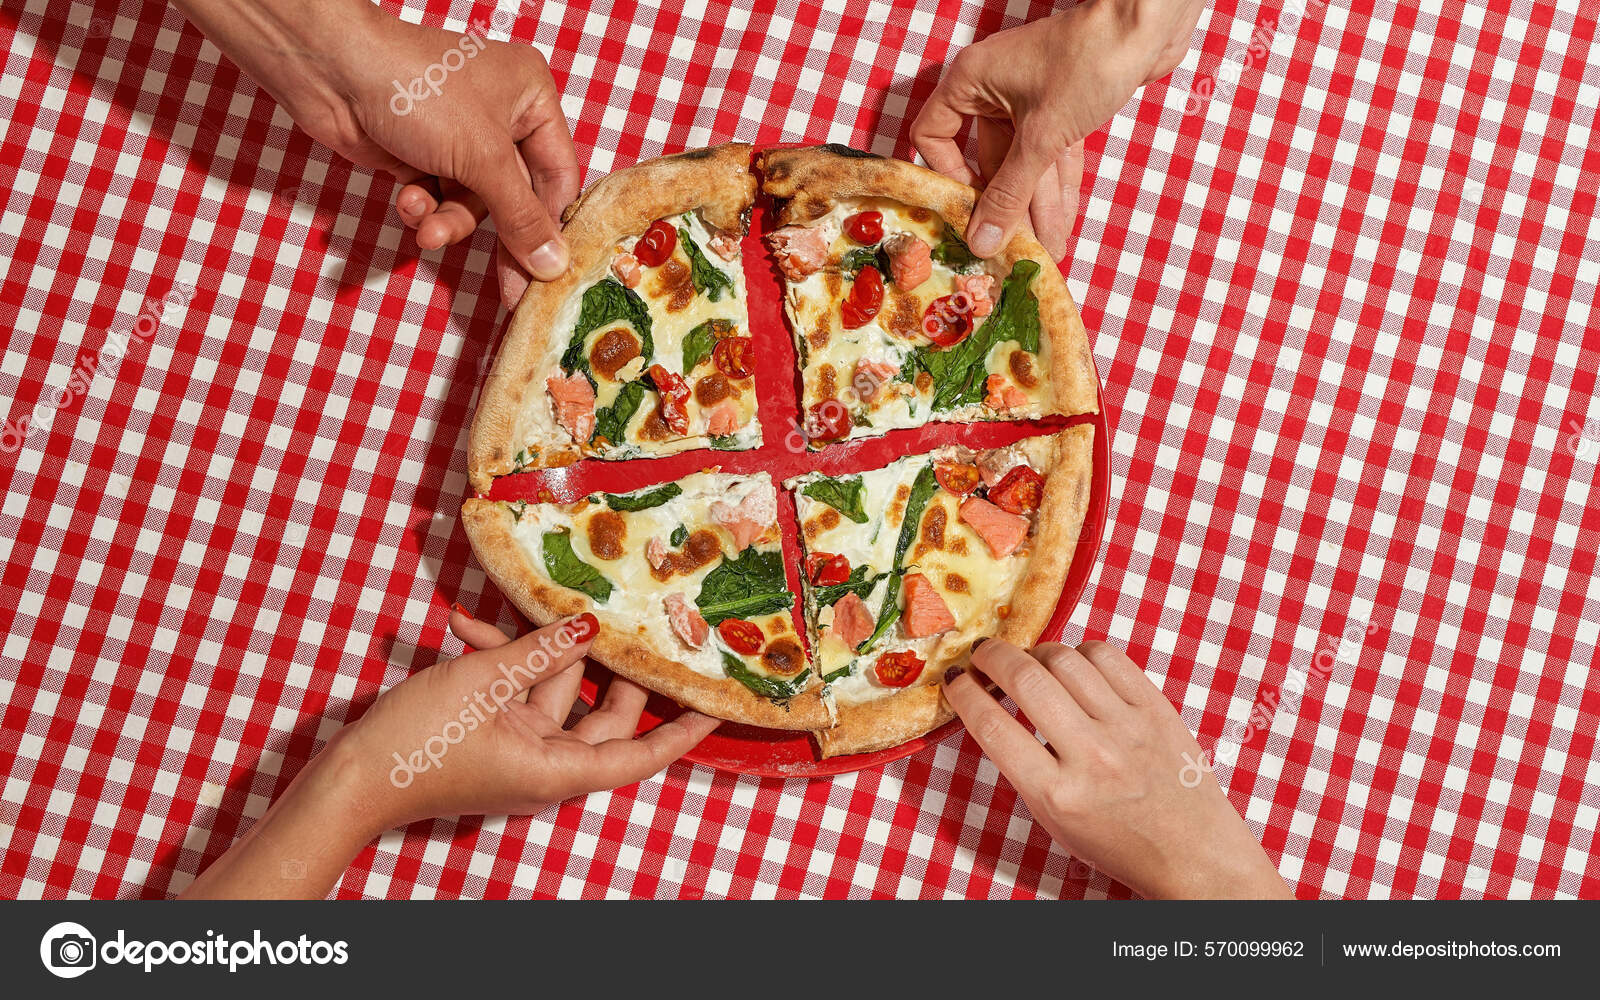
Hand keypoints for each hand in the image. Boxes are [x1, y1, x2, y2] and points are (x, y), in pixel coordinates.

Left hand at [173, 0, 582, 306]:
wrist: (332, 71)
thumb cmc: (417, 89)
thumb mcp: (483, 158)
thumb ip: (521, 216)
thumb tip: (554, 264)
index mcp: (531, 98)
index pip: (558, 175)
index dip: (552, 224)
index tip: (549, 272)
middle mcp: (501, 115)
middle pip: (516, 196)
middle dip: (500, 235)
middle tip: (509, 289)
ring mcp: (460, 135)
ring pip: (474, 203)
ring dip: (449, 220)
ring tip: (427, 228)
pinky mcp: (423, 153)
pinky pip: (440, 197)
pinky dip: (424, 205)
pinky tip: (407, 200)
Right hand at [182, 610, 716, 897]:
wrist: (349, 779)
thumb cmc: (418, 744)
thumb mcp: (485, 683)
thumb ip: (542, 650)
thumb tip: (590, 626)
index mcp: (559, 770)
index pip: (641, 752)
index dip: (684, 728)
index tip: (720, 701)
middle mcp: (547, 763)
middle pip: (605, 712)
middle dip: (614, 662)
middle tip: (637, 615)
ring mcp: (518, 749)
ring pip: (555, 690)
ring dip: (543, 645)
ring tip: (545, 596)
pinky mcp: (489, 733)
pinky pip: (513, 691)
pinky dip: (500, 658)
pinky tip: (472, 620)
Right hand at [912, 0, 1204, 259]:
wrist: (1149, 23)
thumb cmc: (1088, 59)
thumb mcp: (1042, 135)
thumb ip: (1011, 192)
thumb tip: (982, 240)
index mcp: (972, 82)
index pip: (934, 136)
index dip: (948, 176)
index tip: (968, 211)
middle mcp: (995, 90)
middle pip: (988, 160)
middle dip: (1007, 206)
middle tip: (1014, 250)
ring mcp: (1030, 99)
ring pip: (1025, 163)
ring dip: (1037, 206)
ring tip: (1046, 250)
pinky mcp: (1064, 108)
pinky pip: (1052, 156)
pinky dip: (1058, 187)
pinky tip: (1062, 223)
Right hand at [943, 639, 1291, 898]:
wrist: (1194, 854)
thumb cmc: (1120, 842)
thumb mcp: (1056, 821)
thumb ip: (1025, 767)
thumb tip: (994, 705)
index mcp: (1057, 795)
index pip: (992, 727)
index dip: (963, 694)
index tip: (954, 679)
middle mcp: (1091, 758)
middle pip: (1025, 680)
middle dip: (991, 657)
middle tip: (981, 655)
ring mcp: (1127, 729)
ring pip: (1064, 659)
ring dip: (1035, 651)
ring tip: (1028, 660)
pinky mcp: (1156, 709)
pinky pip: (1108, 658)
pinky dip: (1081, 652)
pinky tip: (1073, 664)